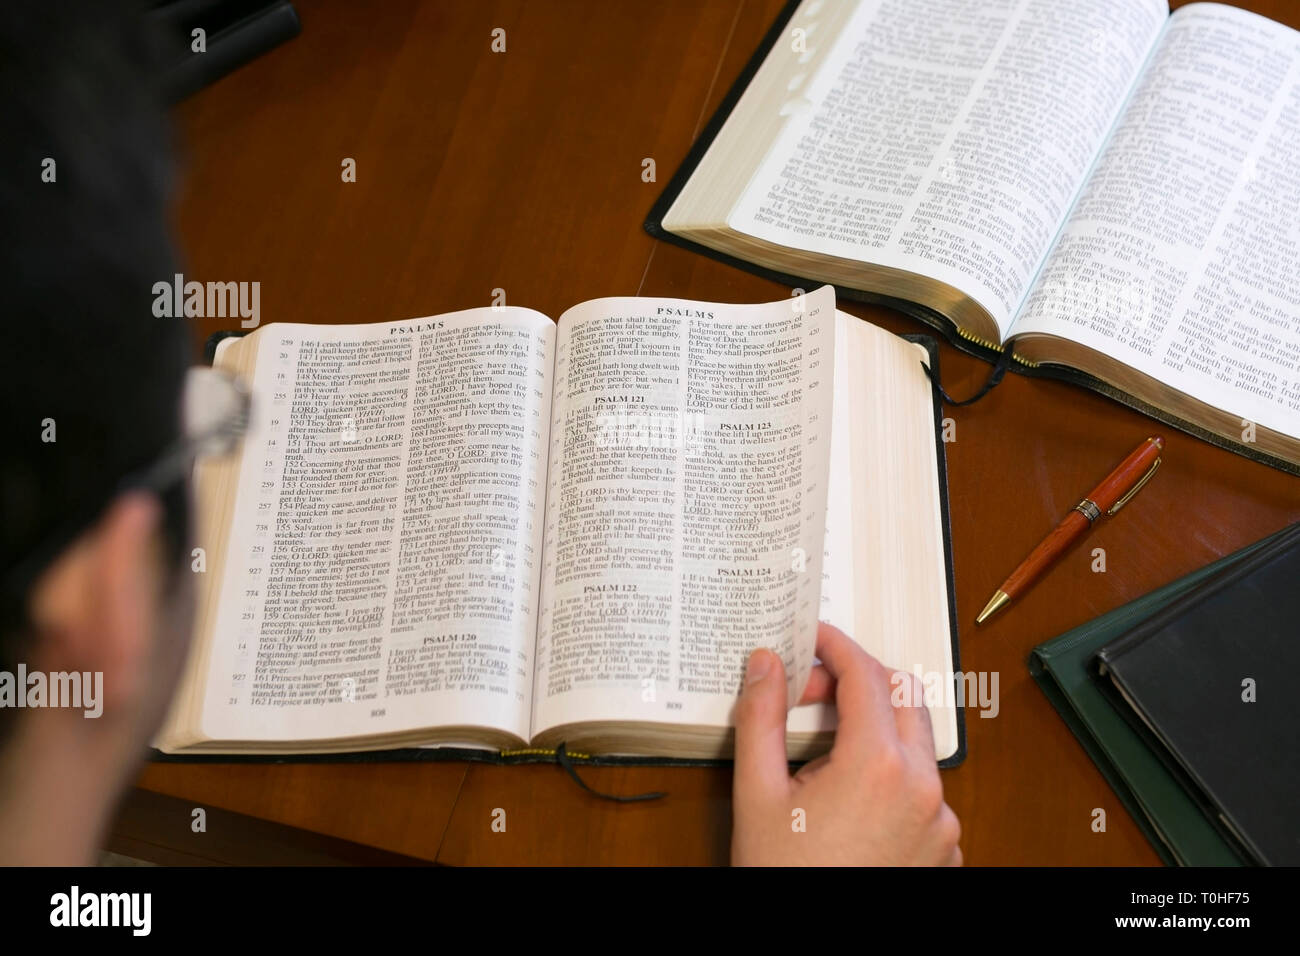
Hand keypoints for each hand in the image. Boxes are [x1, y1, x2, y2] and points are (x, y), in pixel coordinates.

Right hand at [730, 622, 961, 865]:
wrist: (814, 953)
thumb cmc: (785, 878)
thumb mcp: (757, 794)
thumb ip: (761, 717)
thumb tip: (767, 664)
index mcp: (879, 765)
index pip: (866, 674)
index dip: (836, 646)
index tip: (812, 637)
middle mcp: (924, 788)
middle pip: (903, 698)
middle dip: (859, 681)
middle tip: (811, 694)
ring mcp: (941, 822)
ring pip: (916, 744)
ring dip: (875, 730)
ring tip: (822, 753)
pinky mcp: (944, 849)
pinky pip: (924, 789)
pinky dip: (891, 774)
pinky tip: (849, 796)